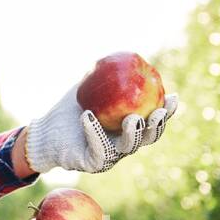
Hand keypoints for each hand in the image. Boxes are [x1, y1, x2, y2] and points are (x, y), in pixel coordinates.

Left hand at [24, 82, 177, 174]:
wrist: (46, 132)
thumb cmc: (70, 110)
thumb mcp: (89, 88)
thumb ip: (106, 76)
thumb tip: (124, 56)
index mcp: (128, 126)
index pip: (153, 121)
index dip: (167, 112)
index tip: (173, 98)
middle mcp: (123, 143)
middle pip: (148, 137)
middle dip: (157, 126)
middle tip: (158, 112)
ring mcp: (110, 155)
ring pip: (129, 147)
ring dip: (133, 133)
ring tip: (132, 118)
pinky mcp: (92, 163)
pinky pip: (98, 150)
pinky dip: (93, 132)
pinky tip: (89, 116)